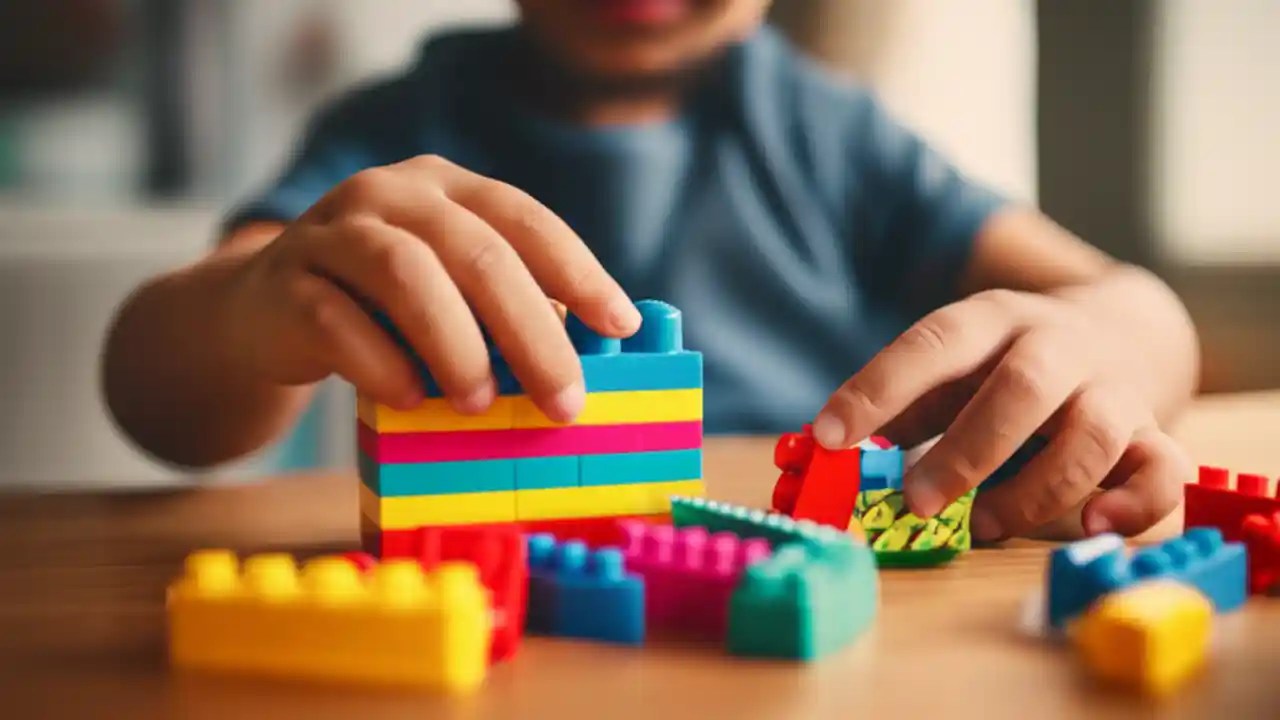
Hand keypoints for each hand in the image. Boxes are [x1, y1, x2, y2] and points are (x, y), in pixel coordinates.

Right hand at [222, 155, 638, 420]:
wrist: (257, 314)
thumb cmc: (378, 311)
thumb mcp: (447, 297)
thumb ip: (504, 314)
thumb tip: (585, 364)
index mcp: (445, 188)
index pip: (523, 219)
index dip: (578, 271)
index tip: (620, 326)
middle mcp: (391, 195)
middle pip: (475, 250)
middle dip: (530, 329)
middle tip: (564, 399)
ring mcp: (331, 232)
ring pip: (404, 271)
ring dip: (454, 342)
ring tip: (481, 403)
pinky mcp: (284, 284)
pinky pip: (334, 317)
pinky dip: (379, 361)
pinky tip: (410, 398)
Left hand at [812, 288, 1191, 539]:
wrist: (1124, 329)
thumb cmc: (1008, 363)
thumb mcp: (955, 362)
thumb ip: (902, 403)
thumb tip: (827, 452)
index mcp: (993, 320)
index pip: (934, 342)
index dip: (879, 389)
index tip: (829, 437)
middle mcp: (1057, 346)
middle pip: (1023, 386)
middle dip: (967, 450)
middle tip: (916, 502)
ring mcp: (1111, 390)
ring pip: (1091, 433)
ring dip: (1035, 489)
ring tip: (984, 526)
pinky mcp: (1152, 434)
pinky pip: (1163, 470)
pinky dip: (1133, 504)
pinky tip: (1093, 525)